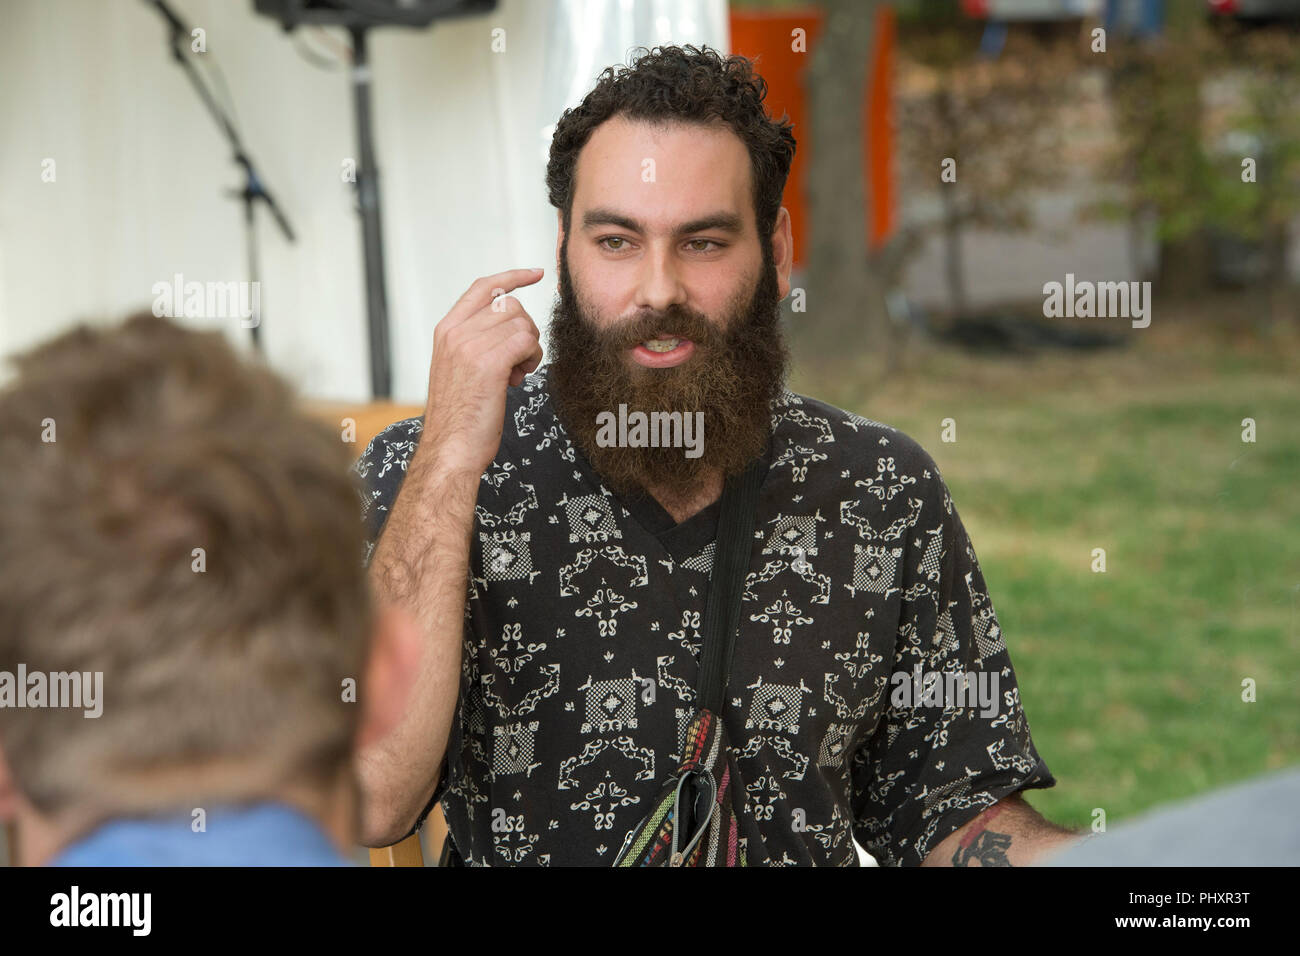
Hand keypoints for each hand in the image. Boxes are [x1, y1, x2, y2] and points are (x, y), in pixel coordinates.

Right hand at [421, 268, 544, 473]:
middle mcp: (455, 333)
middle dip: (524, 332)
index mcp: (446, 330)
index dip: (513, 276)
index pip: (483, 287)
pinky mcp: (488, 363)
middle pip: (511, 306)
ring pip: (522, 324)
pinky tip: (518, 378)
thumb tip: (512, 325)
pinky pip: (527, 342)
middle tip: (516, 363)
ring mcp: (470, 346)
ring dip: (530, 349)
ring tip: (515, 374)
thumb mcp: (459, 369)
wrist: (450, 449)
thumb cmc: (460, 417)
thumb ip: (477, 342)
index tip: (536, 274)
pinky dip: (531, 359)